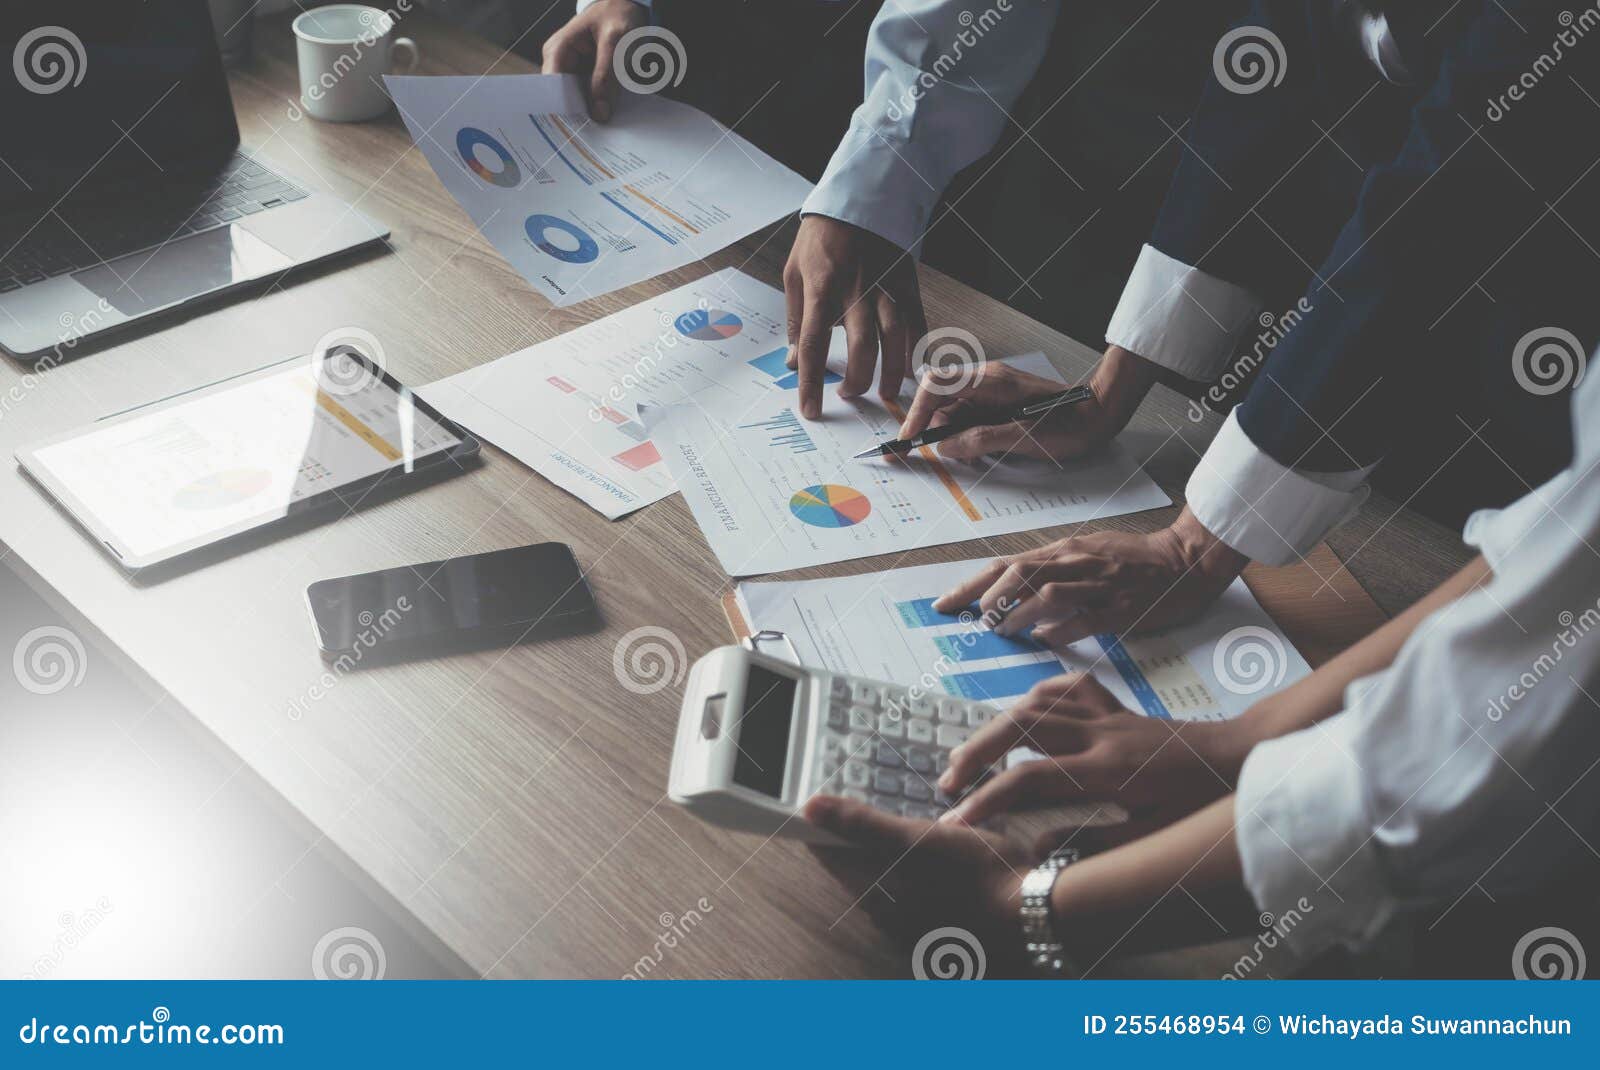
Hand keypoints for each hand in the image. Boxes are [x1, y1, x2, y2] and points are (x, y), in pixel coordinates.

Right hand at [540, 0, 648, 121]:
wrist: (628, 6)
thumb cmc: (618, 15)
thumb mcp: (616, 42)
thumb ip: (607, 76)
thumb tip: (600, 113)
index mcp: (558, 50)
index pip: (552, 88)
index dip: (562, 110)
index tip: (577, 130)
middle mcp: (560, 63)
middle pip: (563, 99)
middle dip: (578, 116)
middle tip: (594, 136)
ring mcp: (573, 72)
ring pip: (577, 102)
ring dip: (590, 114)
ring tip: (602, 131)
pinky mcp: (587, 78)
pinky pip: (590, 98)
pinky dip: (599, 106)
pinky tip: (608, 118)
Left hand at [783, 215, 925, 418]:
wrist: (858, 199)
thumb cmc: (820, 238)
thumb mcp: (793, 273)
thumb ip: (794, 318)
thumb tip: (792, 360)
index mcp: (821, 290)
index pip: (813, 345)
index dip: (811, 383)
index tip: (810, 410)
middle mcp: (855, 292)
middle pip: (862, 349)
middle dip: (857, 382)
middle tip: (849, 396)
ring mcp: (885, 288)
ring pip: (895, 339)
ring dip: (891, 372)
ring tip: (885, 393)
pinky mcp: (907, 284)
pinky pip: (917, 322)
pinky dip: (917, 349)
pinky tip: (911, 369)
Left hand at [803, 795, 1034, 974]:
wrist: (1033, 916)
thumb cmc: (974, 873)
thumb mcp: (915, 838)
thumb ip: (861, 824)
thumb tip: (809, 808)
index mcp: (875, 895)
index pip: (830, 858)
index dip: (825, 830)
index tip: (828, 809)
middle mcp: (889, 921)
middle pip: (858, 876)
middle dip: (859, 848)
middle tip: (871, 817)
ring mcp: (918, 933)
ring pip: (891, 891)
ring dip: (894, 866)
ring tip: (912, 840)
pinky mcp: (946, 937)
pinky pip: (920, 906)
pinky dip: (923, 884)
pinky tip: (945, 871)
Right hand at [896, 345, 1158, 460]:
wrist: (1099, 416)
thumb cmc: (1067, 424)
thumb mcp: (1020, 437)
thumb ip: (978, 440)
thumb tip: (945, 447)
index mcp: (989, 381)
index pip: (936, 386)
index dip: (916, 413)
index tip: (909, 439)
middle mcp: (986, 382)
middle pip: (941, 401)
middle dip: (935, 430)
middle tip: (936, 457)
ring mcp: (992, 393)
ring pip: (955, 413)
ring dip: (954, 438)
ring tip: (972, 458)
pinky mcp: (999, 405)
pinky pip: (971, 420)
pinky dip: (968, 439)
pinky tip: (982, 453)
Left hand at [933, 507, 1247, 648]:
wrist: (1184, 560)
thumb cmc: (1133, 560)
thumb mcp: (1085, 555)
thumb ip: (1050, 574)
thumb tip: (1015, 598)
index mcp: (1064, 551)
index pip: (1005, 564)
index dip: (971, 584)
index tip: (944, 605)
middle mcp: (1075, 563)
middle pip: (1019, 572)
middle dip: (990, 597)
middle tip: (978, 620)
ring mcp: (1098, 585)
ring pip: (1046, 592)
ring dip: (1019, 613)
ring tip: (1004, 630)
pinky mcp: (1121, 608)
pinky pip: (1085, 618)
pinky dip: (1060, 630)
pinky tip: (1046, 639)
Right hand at [935, 673, 1253, 826]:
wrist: (1243, 759)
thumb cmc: (1204, 805)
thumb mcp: (1156, 837)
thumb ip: (1096, 845)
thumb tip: (1038, 850)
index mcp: (1110, 772)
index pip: (1030, 779)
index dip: (987, 800)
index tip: (957, 821)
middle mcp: (1102, 735)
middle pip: (1019, 727)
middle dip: (975, 752)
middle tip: (948, 782)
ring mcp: (1108, 715)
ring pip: (1036, 701)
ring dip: (997, 725)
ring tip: (974, 754)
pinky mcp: (1116, 706)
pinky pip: (1067, 686)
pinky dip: (1038, 695)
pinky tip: (1024, 713)